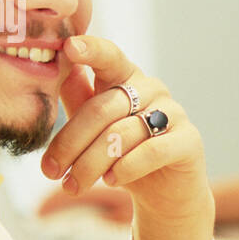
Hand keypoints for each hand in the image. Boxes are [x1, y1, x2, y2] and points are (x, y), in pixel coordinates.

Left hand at [41, 36, 210, 224]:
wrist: (163, 191)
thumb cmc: (123, 153)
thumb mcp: (92, 125)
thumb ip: (76, 96)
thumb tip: (56, 67)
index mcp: (126, 77)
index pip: (108, 56)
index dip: (90, 50)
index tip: (69, 47)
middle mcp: (152, 88)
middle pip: (102, 108)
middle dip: (70, 143)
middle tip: (49, 171)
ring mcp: (174, 112)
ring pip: (121, 134)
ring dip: (90, 164)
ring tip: (72, 186)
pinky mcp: (189, 140)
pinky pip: (150, 151)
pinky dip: (125, 168)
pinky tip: (110, 181)